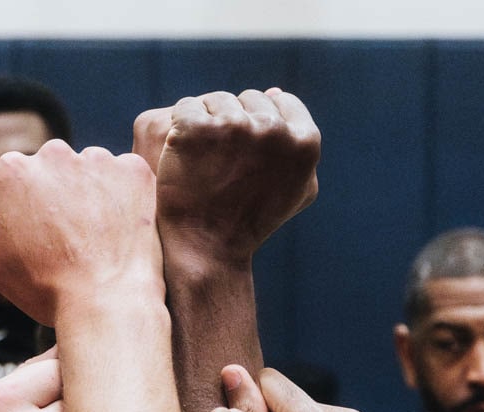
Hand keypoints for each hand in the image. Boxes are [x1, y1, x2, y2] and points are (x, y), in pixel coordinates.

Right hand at [0, 142, 159, 325]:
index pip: (15, 185)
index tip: (39, 247)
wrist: (107, 304)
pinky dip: (122, 199)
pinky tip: (118, 231)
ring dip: (91, 198)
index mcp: (10, 171)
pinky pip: (123, 177)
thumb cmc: (42, 287)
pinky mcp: (134, 170)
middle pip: (52, 173)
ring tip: (95, 241)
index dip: (25, 219)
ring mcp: (96, 159)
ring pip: (88, 173)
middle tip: (68, 245)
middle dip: (58, 200)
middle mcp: (52, 154)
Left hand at [133, 89, 319, 265]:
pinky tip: (180, 151)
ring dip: (206, 121)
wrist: (206, 247)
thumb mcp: (294, 187)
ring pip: (216, 101)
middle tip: (218, 158)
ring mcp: (232, 126)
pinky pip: (186, 107)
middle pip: (246, 99)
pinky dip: (180, 125)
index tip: (242, 148)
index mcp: (303, 141)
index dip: (257, 121)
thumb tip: (276, 92)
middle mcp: (272, 129)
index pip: (278, 102)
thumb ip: (296, 142)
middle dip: (232, 121)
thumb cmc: (250, 220)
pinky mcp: (194, 128)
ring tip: (200, 157)